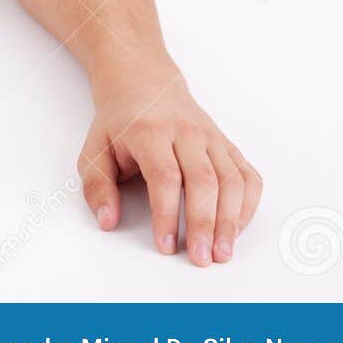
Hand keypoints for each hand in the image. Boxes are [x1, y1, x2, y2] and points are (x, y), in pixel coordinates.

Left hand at [78, 63, 262, 265]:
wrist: (144, 83)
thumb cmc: (119, 122)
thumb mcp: (94, 149)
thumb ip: (97, 186)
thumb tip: (107, 221)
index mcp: (150, 132)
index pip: (164, 176)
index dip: (167, 214)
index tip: (165, 245)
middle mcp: (186, 132)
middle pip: (204, 181)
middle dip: (204, 224)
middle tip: (201, 259)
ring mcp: (212, 138)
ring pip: (231, 180)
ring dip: (230, 221)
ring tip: (221, 253)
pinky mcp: (228, 145)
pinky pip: (248, 176)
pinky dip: (247, 205)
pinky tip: (235, 229)